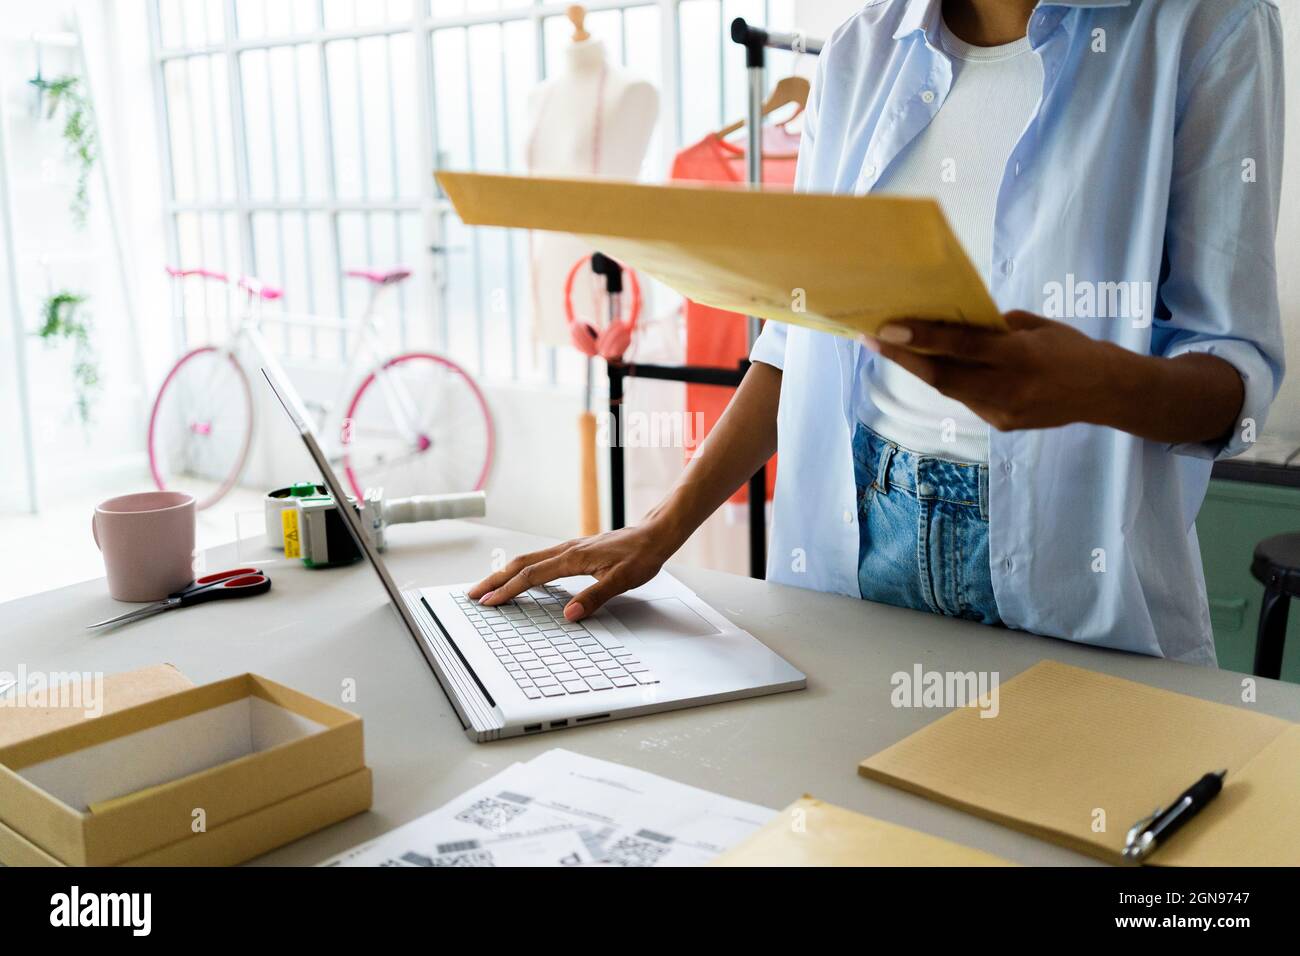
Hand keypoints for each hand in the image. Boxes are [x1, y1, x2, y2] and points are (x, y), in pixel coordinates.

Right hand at [466, 524, 675, 620]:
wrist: (655, 534)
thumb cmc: (641, 556)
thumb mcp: (622, 581)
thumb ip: (594, 597)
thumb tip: (568, 615)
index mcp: (573, 558)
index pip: (531, 576)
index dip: (507, 590)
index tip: (489, 602)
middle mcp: (566, 550)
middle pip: (521, 563)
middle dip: (495, 579)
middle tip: (473, 594)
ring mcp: (570, 548)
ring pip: (529, 559)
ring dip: (506, 573)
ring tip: (490, 587)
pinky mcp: (576, 550)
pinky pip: (541, 558)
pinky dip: (523, 568)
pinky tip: (523, 577)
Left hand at [862, 310, 1129, 430]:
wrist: (1105, 392)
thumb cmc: (1070, 348)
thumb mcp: (1035, 327)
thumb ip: (993, 328)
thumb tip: (950, 323)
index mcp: (1021, 356)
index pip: (961, 347)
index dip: (921, 338)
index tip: (886, 328)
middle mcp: (1009, 389)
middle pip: (943, 377)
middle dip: (903, 358)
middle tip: (871, 339)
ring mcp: (1003, 412)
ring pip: (949, 390)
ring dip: (919, 369)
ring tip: (894, 348)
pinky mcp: (1001, 425)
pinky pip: (965, 399)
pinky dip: (948, 381)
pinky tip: (932, 366)